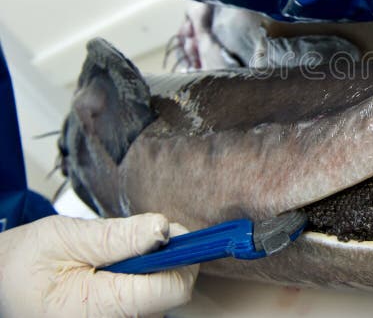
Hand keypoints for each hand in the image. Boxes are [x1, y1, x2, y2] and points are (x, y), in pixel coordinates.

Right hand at [0, 213, 197, 317]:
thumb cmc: (24, 262)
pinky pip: (144, 308)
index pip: (171, 290)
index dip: (182, 258)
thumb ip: (117, 236)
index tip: (175, 233)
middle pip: (169, 296)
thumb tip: (162, 229)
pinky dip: (141, 286)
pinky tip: (118, 275)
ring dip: (153, 275)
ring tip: (119, 259)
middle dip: (166, 263)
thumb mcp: (65, 238)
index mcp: (96, 310)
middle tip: (142, 240)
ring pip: (159, 302)